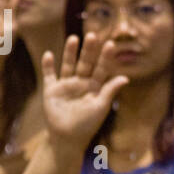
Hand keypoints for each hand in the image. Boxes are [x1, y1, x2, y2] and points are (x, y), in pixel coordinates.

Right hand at [41, 34, 127, 150]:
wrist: (67, 139)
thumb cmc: (87, 125)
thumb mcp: (100, 107)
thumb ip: (110, 91)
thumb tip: (125, 78)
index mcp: (95, 87)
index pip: (102, 69)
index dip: (106, 57)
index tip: (111, 44)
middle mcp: (81, 83)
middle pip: (86, 63)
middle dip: (89, 50)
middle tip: (93, 35)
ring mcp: (66, 85)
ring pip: (69, 65)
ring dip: (70, 53)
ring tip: (73, 38)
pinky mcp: (52, 90)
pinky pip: (49, 75)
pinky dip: (48, 66)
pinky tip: (49, 55)